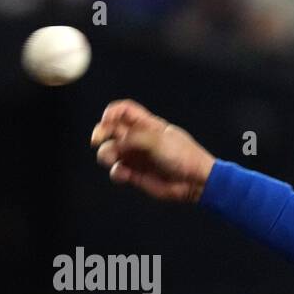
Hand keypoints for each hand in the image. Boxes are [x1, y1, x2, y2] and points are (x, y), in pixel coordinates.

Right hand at [90, 99, 215, 201]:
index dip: (111, 112)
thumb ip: (133, 137)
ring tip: (113, 159)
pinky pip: (117, 171)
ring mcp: (137, 157)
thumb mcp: (157, 140)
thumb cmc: (182, 156)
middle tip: (97, 140)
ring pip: (110, 151)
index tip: (106, 119)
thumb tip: (114, 143)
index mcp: (148, 125)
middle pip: (111, 129)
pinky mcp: (136, 175)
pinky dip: (116, 172)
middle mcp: (139, 139)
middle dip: (101, 132)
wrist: (195, 182)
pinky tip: (123, 175)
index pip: (124, 111)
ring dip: (106, 154)